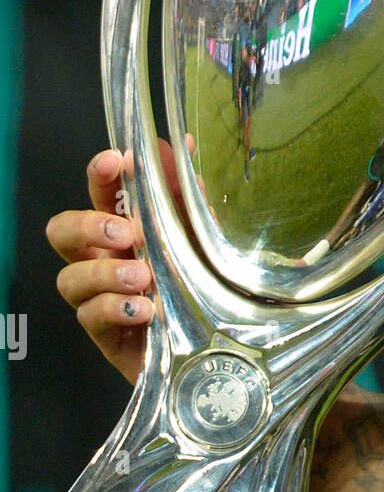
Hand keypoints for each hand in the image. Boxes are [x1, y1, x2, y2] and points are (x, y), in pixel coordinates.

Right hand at [46, 142, 186, 384]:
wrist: (213, 348)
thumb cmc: (199, 285)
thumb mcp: (199, 237)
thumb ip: (186, 196)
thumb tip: (179, 143)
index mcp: (124, 229)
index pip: (99, 194)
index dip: (99, 174)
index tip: (115, 160)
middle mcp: (103, 260)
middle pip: (62, 231)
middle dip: (88, 225)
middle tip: (126, 232)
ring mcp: (99, 298)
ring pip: (70, 277)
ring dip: (105, 273)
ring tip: (143, 277)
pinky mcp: (105, 334)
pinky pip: (89, 317)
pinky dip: (115, 309)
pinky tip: (146, 310)